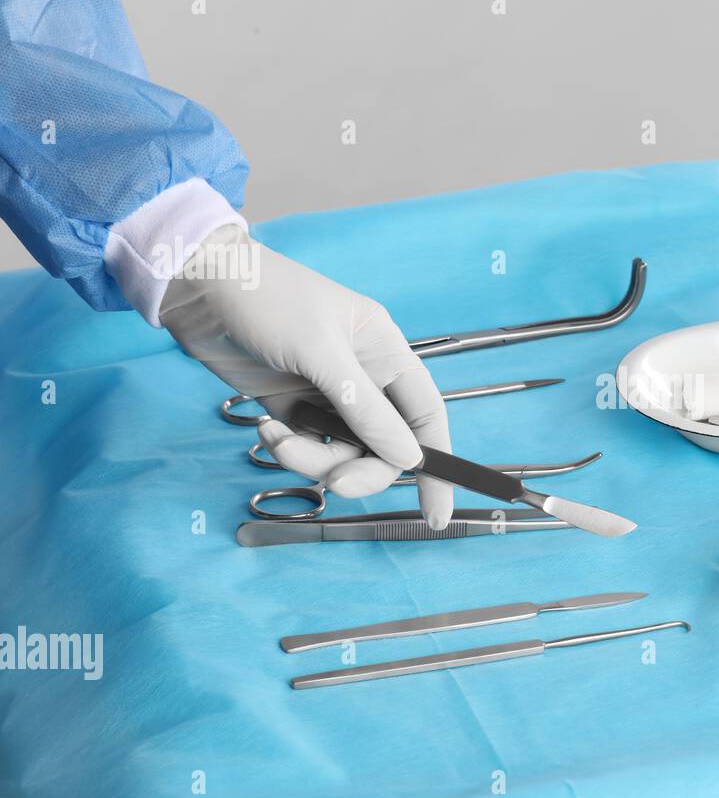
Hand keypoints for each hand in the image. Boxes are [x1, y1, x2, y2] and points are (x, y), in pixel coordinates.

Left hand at [159, 223, 452, 527]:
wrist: (200, 285)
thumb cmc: (270, 301)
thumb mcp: (322, 353)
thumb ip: (366, 409)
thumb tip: (409, 458)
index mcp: (386, 354)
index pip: (426, 415)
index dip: (437, 462)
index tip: (438, 512)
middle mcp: (364, 379)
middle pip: (384, 446)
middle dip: (361, 469)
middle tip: (336, 482)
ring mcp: (326, 396)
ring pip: (341, 453)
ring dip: (312, 460)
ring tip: (279, 442)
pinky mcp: (292, 408)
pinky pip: (306, 447)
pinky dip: (288, 449)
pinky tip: (265, 429)